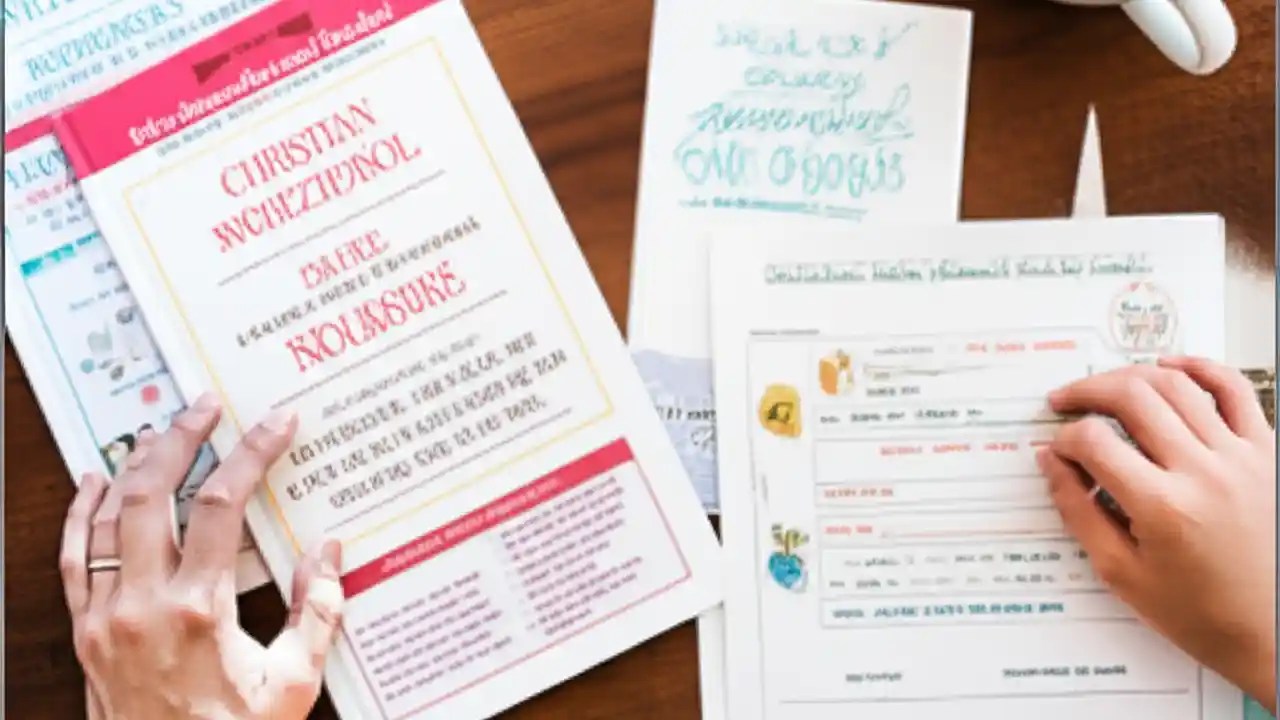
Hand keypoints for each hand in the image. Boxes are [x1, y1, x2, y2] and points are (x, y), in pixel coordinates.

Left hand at [62, 394, 343, 718]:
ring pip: (108, 518)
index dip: (251, 454)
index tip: (275, 425)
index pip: (223, 506)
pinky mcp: (85, 633)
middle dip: (181, 440)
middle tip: (206, 407)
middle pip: (154, 494)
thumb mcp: (293, 683)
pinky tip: (95, 484)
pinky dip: (81, 515)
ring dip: (134, 467)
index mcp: (198, 610)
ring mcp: (105, 616)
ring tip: (160, 432)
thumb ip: (317, 613)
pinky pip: (72, 559)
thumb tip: (328, 555)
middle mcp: (143, 603)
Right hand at [1039, 357, 1275, 712]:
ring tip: (1107, 386)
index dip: (1064, 440)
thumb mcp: (1122, 573)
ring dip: (1131, 375)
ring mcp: (1240, 457)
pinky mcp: (1265, 452)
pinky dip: (1200, 366)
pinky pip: (1234, 389)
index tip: (1058, 452)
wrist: (1272, 631)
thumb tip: (1052, 463)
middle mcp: (1203, 473)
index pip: (1094, 442)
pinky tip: (1171, 367)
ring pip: (1176, 384)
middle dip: (1086, 392)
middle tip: (1066, 400)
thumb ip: (1079, 512)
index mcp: (1163, 507)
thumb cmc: (1201, 612)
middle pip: (1131, 397)